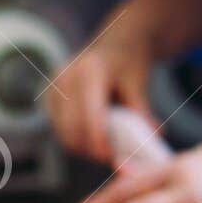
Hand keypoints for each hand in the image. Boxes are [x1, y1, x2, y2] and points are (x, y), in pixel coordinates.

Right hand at [44, 3, 159, 165]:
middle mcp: (65, 76)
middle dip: (92, 150)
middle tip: (113, 159)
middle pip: (72, 129)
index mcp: (89, 70)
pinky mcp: (49, 97)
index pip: (89, 115)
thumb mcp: (139, 85)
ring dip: (84, 148)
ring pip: (63, 133)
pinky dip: (77, 140)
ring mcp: (53, 86)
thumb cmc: (130, 64)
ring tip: (107, 149)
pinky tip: (95, 139)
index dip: (99, 141)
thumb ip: (142, 113)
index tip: (113, 158)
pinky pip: (60, 129)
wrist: (117, 43)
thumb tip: (152, 141)